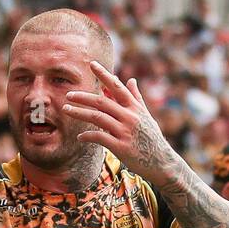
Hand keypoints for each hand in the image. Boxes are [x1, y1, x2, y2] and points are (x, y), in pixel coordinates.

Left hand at [63, 62, 172, 184]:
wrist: (162, 163)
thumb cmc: (152, 138)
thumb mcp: (146, 116)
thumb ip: (136, 98)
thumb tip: (131, 80)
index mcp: (134, 107)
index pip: (117, 86)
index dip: (104, 74)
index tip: (92, 64)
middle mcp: (129, 117)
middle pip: (102, 102)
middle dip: (83, 97)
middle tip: (68, 94)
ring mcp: (125, 131)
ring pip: (97, 117)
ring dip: (80, 113)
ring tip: (66, 110)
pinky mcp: (121, 147)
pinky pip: (99, 137)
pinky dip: (88, 136)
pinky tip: (80, 137)